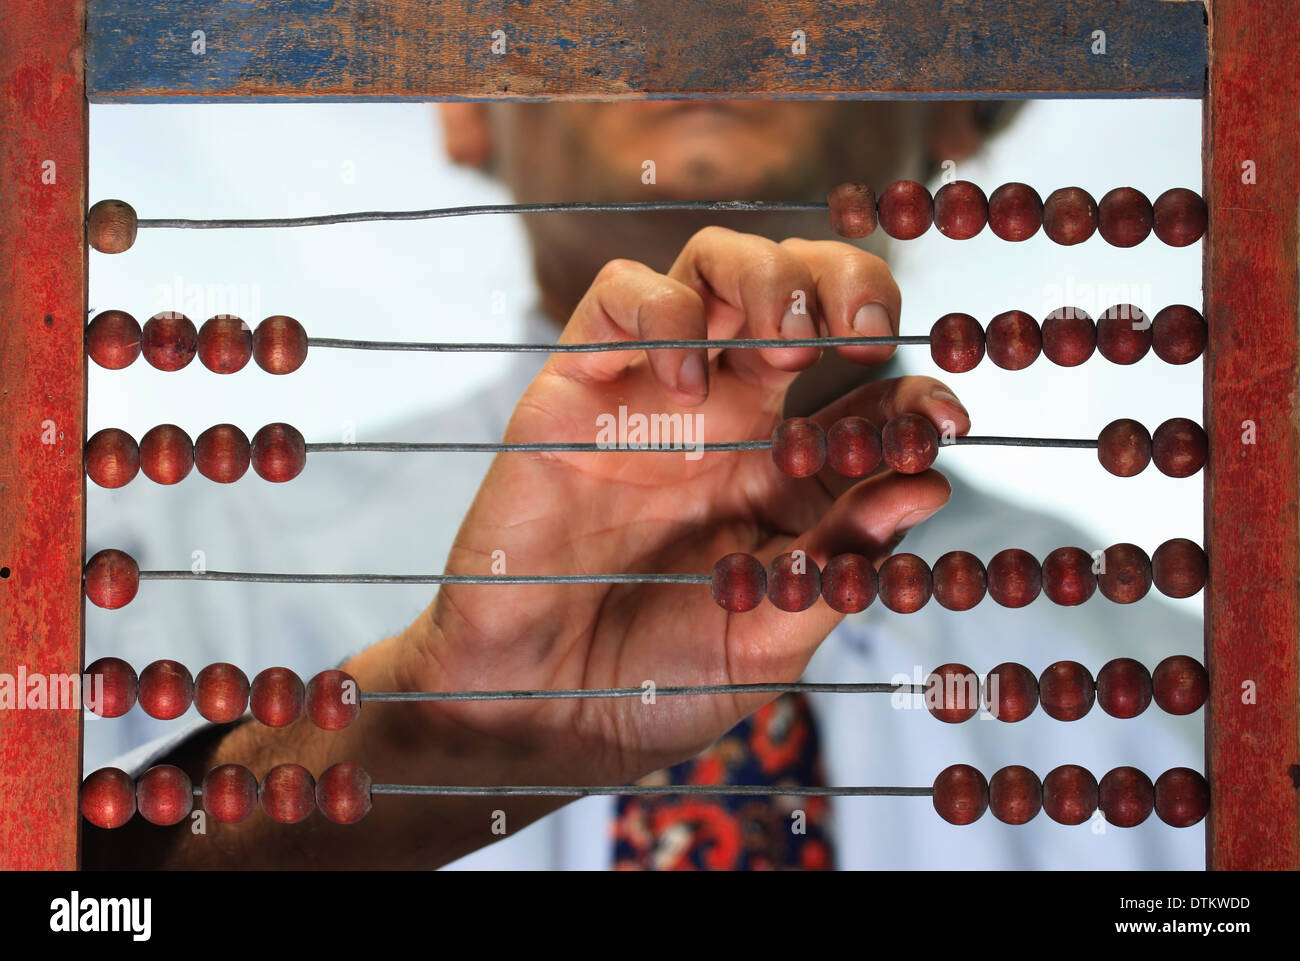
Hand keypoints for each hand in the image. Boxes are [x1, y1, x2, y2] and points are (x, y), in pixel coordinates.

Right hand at [391, 226, 967, 786]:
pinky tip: (688, 384)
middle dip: (849, 282)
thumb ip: (841, 561)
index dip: (914, 388)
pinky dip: (664, 312)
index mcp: (783, 476)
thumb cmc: (654, 681)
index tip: (943, 422)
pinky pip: (618, 298)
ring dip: (767, 277)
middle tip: (866, 331)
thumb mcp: (771, 635)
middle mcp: (726, 420)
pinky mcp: (576, 386)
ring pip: (713, 264)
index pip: (866, 394)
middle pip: (799, 291)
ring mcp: (651, 395)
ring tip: (788, 343)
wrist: (540, 709)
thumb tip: (929, 486)